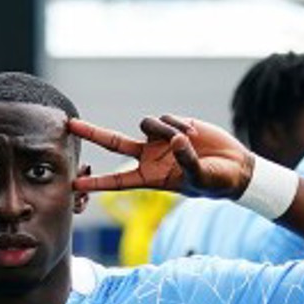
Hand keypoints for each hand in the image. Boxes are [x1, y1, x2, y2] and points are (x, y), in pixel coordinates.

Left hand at [71, 114, 252, 200]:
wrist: (234, 167)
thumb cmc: (216, 182)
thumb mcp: (201, 177)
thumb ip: (186, 161)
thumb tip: (174, 139)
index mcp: (150, 177)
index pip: (117, 180)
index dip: (96, 182)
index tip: (75, 185)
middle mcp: (149, 157)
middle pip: (113, 142)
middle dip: (92, 133)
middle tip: (70, 124)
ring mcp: (159, 140)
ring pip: (147, 124)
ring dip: (164, 128)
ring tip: (188, 139)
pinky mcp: (172, 125)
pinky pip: (166, 117)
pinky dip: (179, 124)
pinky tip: (194, 133)